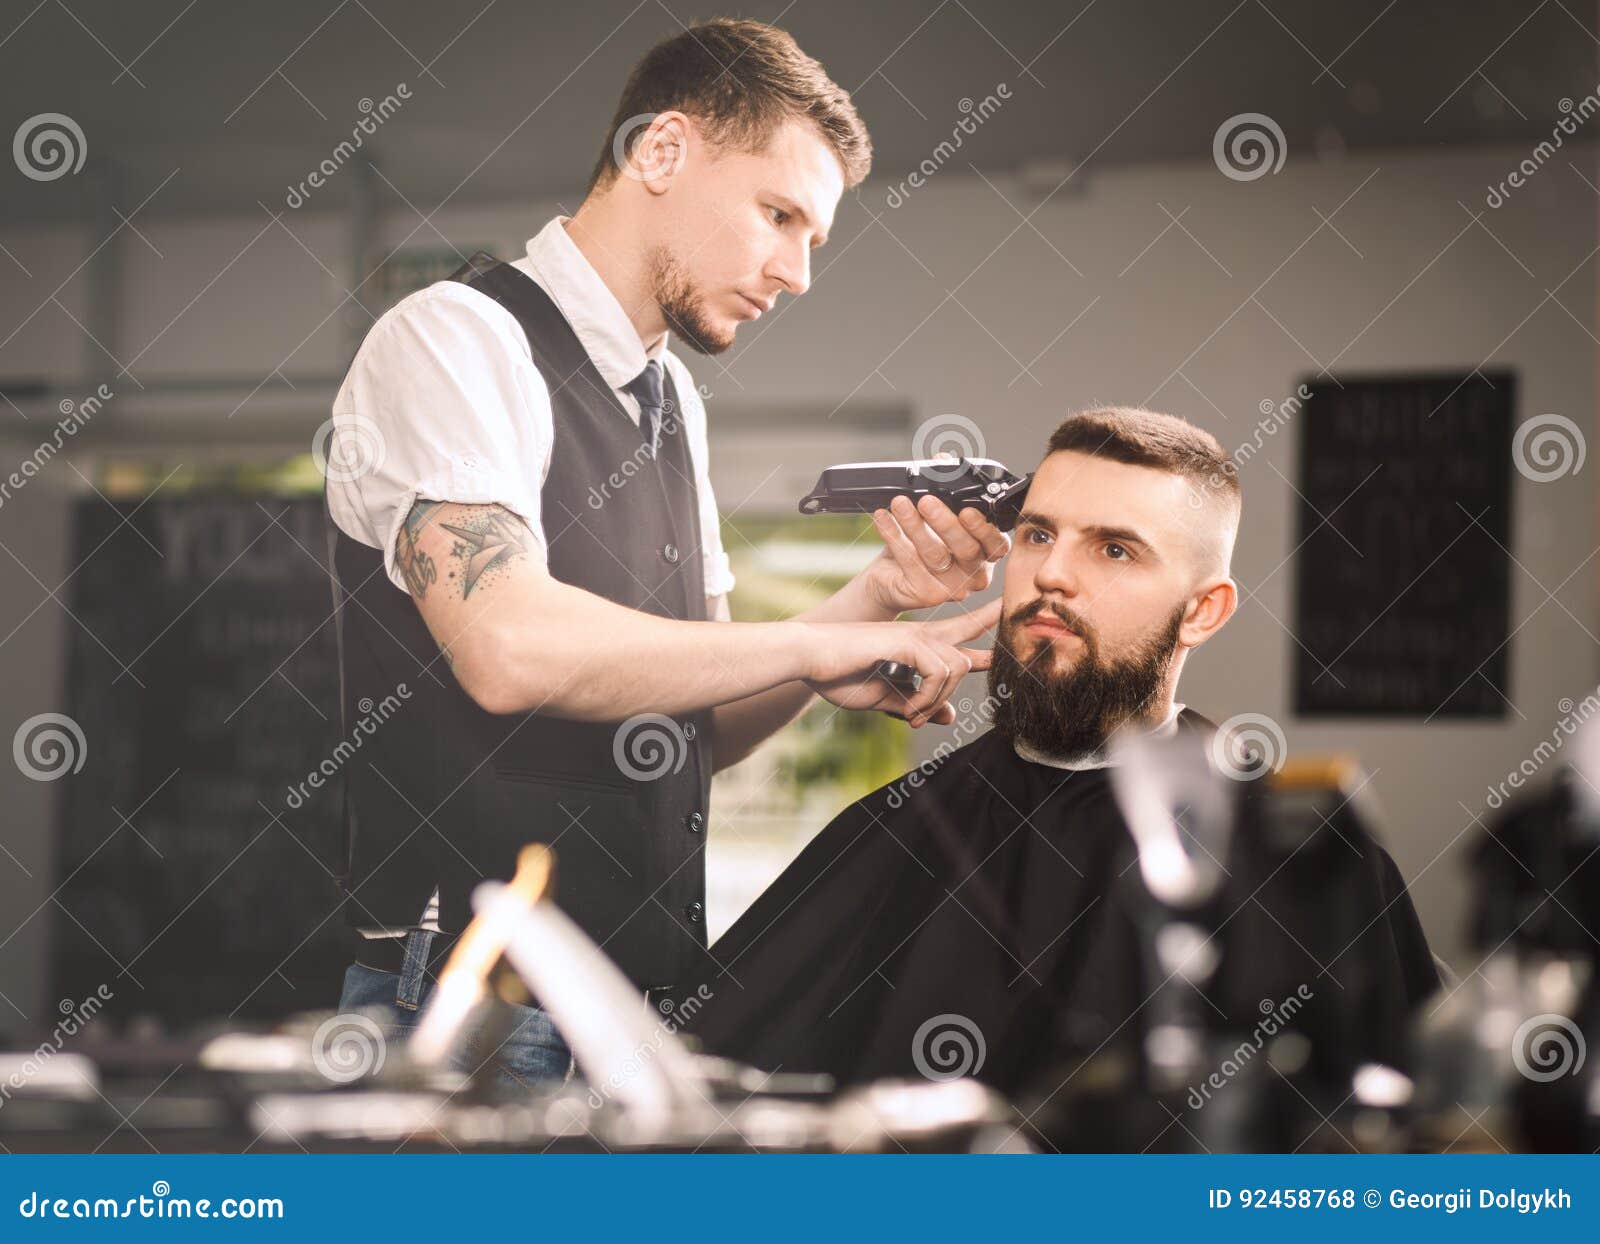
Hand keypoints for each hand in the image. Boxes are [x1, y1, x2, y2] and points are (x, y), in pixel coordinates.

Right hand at [801, 598, 1001, 726]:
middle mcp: (922, 635)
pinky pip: (939, 673)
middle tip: (971, 668)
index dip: (987, 625)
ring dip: (939, 699)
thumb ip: (917, 705)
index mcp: (917, 644)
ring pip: (958, 666)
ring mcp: (916, 636)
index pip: (962, 632)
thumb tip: (950, 716)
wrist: (810, 661)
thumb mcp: (884, 699)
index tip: (1007, 614)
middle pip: (970, 638)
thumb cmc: (840, 677)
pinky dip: (928, 698)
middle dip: (985, 651)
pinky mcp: (908, 642)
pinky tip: (911, 709)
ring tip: (914, 714)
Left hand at [861, 494, 1010, 614]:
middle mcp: (975, 575)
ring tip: (899, 504)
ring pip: (935, 555)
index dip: (984, 528)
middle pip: (966, 549)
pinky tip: (882, 518)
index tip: (967, 511)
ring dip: (914, 525)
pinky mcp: (927, 595)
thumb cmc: (920, 544)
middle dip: (945, 522)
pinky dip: (893, 536)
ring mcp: (952, 589)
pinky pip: (909, 563)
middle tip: (926, 501)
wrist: (890, 577)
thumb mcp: (936, 516)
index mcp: (986, 554)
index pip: (996, 544)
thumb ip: (946, 490)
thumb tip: (943, 460)